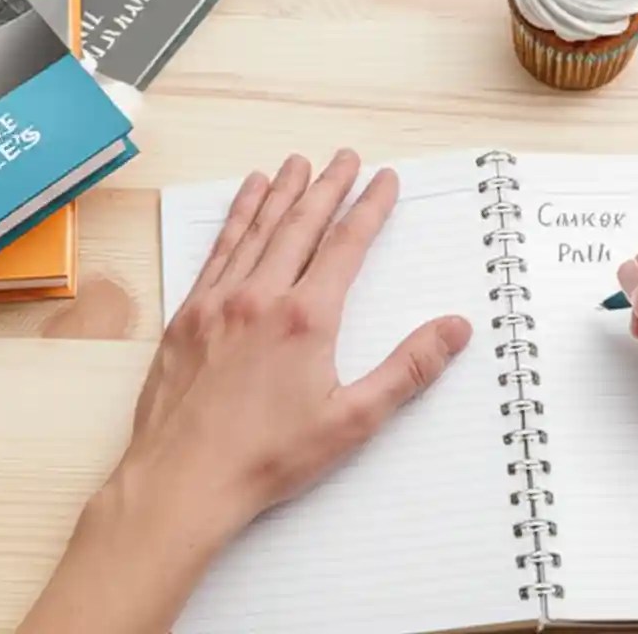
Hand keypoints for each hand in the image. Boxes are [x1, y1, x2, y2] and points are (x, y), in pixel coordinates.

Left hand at [21, 151, 471, 633]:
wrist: (183, 479)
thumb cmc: (266, 458)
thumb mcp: (352, 421)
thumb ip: (407, 369)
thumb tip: (455, 329)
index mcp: (306, 319)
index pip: (347, 246)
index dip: (370, 208)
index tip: (384, 180)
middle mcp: (260, 297)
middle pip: (301, 226)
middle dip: (328, 187)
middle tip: (346, 158)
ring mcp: (218, 302)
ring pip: (256, 229)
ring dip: (281, 192)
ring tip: (297, 163)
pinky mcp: (189, 315)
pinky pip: (218, 250)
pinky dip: (235, 218)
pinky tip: (244, 200)